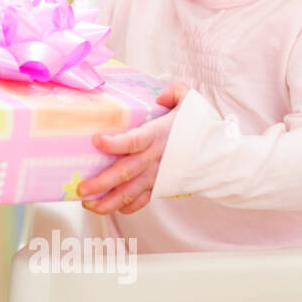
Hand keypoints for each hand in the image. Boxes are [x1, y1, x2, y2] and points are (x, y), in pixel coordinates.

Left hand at [77, 83, 190, 214]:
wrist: (219, 153)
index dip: (115, 143)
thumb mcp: (191, 101)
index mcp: (158, 135)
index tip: (97, 141)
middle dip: (102, 182)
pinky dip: (126, 208)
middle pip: (126, 172)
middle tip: (82, 188)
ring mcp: (157, 176)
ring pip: (130, 193)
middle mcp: (155, 158)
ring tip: (88, 205)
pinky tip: (108, 208)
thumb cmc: (199, 126)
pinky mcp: (159, 187)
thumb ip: (175, 92)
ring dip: (108, 202)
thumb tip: (160, 96)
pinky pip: (141, 201)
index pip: (134, 141)